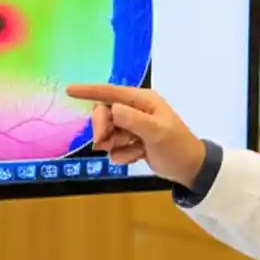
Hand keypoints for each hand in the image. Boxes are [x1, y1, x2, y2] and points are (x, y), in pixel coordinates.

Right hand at [64, 84, 206, 187]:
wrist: (189, 169)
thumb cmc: (177, 147)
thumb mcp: (157, 132)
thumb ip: (133, 120)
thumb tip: (112, 109)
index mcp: (143, 101)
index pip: (111, 92)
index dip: (90, 91)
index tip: (70, 90)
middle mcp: (136, 110)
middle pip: (104, 114)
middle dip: (103, 130)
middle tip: (105, 142)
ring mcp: (133, 126)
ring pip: (107, 133)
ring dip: (114, 145)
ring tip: (133, 151)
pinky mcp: (131, 141)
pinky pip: (113, 147)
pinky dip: (121, 154)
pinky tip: (137, 156)